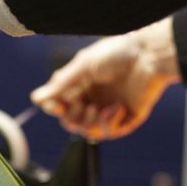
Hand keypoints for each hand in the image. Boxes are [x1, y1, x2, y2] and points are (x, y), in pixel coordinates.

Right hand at [30, 17, 180, 139]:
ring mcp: (111, 109)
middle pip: (72, 121)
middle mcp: (95, 98)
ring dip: (89, 123)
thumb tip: (36, 98)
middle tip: (78, 106)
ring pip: (89, 131)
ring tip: (98, 108)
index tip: (54, 105)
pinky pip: (111, 132)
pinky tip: (117, 108)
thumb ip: (60, 84)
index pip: (61, 104)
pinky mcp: (128, 117)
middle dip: (71, 117)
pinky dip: (109, 123)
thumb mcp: (83, 66)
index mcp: (83, 84)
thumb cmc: (117, 53)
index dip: (56, 107)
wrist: (150, 55)